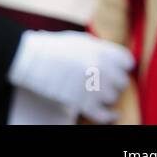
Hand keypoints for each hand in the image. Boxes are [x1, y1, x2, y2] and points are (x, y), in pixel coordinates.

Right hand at [8, 30, 134, 123]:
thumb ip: (99, 49)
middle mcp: (101, 68)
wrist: (30, 58)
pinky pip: (105, 115)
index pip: (127, 61)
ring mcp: (93, 86)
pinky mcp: (83, 102)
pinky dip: (109, 116)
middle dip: (113, 82)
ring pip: (113, 98)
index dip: (121, 66)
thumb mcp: (78, 40)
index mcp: (100, 50)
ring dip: (105, 96)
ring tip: (93, 91)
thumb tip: (114, 60)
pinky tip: (112, 114)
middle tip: (102, 81)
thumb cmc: (50, 47)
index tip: (117, 69)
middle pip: (122, 82)